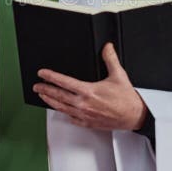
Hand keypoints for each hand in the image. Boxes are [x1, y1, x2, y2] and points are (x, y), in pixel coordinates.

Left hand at [33, 42, 148, 129]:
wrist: (135, 116)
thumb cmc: (127, 99)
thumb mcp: (119, 75)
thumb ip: (110, 59)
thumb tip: (106, 47)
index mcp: (89, 91)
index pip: (64, 82)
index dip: (51, 76)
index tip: (42, 73)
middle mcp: (84, 104)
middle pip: (58, 95)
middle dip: (45, 89)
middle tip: (37, 85)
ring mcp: (84, 115)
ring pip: (61, 108)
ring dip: (50, 101)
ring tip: (43, 96)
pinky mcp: (88, 123)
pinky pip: (71, 118)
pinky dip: (63, 113)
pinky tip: (60, 110)